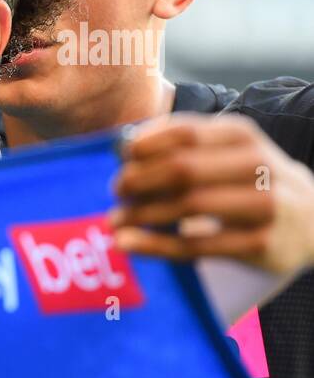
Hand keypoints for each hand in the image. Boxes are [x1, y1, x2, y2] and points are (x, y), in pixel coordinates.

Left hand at [110, 113, 313, 275]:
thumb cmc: (252, 182)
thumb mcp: (229, 153)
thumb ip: (184, 147)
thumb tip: (123, 147)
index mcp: (242, 136)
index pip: (186, 132)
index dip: (145, 145)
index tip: (120, 158)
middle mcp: (257, 165)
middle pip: (183, 169)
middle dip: (139, 180)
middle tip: (116, 191)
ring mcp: (263, 205)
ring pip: (188, 205)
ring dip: (140, 214)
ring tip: (114, 220)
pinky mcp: (259, 244)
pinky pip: (196, 245)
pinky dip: (154, 244)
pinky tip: (126, 243)